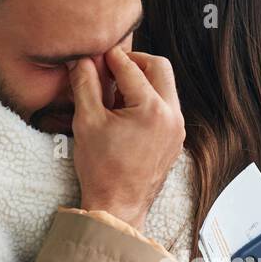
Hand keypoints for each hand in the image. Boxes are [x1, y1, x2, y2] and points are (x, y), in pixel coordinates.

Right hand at [69, 47, 183, 229]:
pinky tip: (126, 112)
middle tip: (110, 68)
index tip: (96, 55)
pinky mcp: (176, 139)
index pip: (130, 67)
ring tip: (115, 93)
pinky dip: (149, 100)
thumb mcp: (87, 121)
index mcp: (151, 109)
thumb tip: (82, 60)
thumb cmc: (102, 169)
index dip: (110, 57)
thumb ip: (85, 84)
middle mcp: (172, 116)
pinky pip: (166, 107)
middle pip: (159, 67)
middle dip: (134, 62)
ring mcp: (177, 128)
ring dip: (142, 81)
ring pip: (165, 86)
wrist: (118, 206)